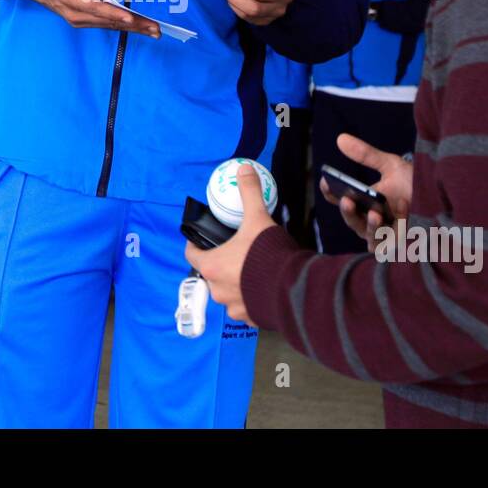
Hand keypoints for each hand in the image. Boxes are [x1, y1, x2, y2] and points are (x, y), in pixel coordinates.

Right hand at [4, 0, 159, 36]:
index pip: (99, 9)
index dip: (118, 14)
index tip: (134, 18)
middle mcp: (74, 14)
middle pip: (108, 22)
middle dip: (134, 26)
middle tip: (156, 29)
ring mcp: (75, 19)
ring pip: (107, 26)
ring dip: (131, 29)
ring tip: (152, 31)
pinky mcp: (77, 19)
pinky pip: (101, 24)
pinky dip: (119, 26)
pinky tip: (135, 27)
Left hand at [184, 164, 276, 324]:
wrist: (294, 290)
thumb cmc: (267, 254)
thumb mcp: (257, 218)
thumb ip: (249, 193)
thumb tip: (243, 168)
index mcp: (212, 267)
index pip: (192, 256)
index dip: (195, 246)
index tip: (200, 240)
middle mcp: (218, 291)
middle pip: (211, 274)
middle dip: (220, 264)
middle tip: (234, 251)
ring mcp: (235, 308)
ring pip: (228, 293)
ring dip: (236, 283)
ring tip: (251, 270)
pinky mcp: (252, 319)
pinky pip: (247, 306)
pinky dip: (252, 297)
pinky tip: (264, 287)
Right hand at [320, 133, 412, 244]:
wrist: (442, 198)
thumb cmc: (414, 183)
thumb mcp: (390, 165)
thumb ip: (367, 155)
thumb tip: (341, 138)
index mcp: (363, 203)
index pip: (341, 200)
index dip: (330, 192)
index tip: (325, 181)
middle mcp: (370, 221)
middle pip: (352, 221)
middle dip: (348, 213)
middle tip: (347, 200)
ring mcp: (385, 235)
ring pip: (370, 236)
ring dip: (371, 226)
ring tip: (375, 213)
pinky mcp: (401, 244)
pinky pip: (394, 241)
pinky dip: (398, 226)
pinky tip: (403, 207)